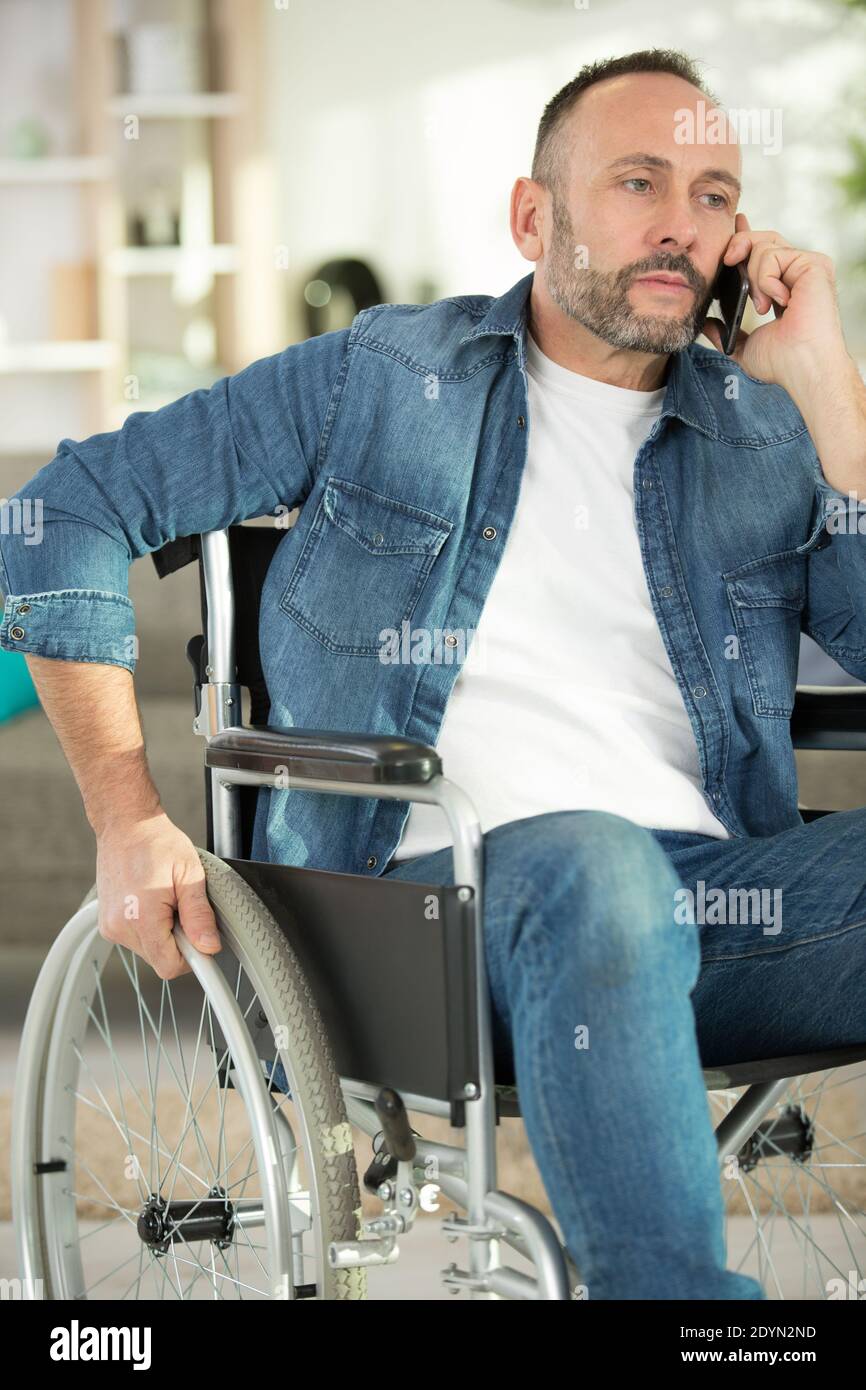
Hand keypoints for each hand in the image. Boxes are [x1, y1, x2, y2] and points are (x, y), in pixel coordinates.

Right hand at [95, 811, 220, 978]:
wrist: (126, 825)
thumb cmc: (157, 842)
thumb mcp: (189, 875)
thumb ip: (199, 915)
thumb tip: (209, 946)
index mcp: (141, 917)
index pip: (169, 966)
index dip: (191, 957)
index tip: (201, 941)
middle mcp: (119, 926)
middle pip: (159, 959)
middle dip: (178, 940)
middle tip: (182, 907)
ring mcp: (110, 925)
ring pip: (148, 950)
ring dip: (163, 933)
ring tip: (165, 900)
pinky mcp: (106, 922)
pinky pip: (136, 939)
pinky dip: (149, 926)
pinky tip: (152, 901)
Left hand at [702, 212, 847, 395]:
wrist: (802, 367)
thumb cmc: (782, 363)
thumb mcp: (744, 347)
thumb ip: (726, 335)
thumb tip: (707, 326)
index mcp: (783, 287)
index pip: (763, 252)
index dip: (746, 237)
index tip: (734, 224)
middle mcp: (797, 273)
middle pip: (764, 239)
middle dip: (740, 243)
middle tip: (727, 261)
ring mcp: (807, 267)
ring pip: (765, 246)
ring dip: (754, 276)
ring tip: (763, 306)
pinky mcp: (814, 264)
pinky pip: (775, 255)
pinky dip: (766, 278)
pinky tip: (776, 301)